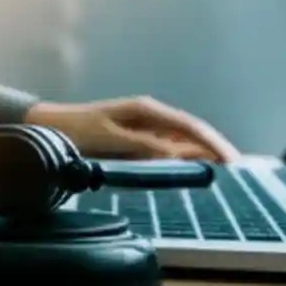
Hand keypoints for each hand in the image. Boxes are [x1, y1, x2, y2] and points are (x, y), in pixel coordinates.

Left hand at [25, 96, 239, 162]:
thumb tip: (177, 153)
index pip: (189, 126)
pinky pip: (166, 150)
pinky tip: (193, 171)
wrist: (48, 128)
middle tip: (237, 172)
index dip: (212, 143)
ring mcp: (143, 128)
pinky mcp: (135, 140)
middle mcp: (149, 116)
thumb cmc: (76, 131)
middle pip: (190, 133)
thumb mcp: (110, 139)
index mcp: (146, 110)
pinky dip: (182, 160)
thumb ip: (143, 145)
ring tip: (224, 174)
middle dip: (214, 149)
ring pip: (181, 142)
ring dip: (201, 155)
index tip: (231, 161)